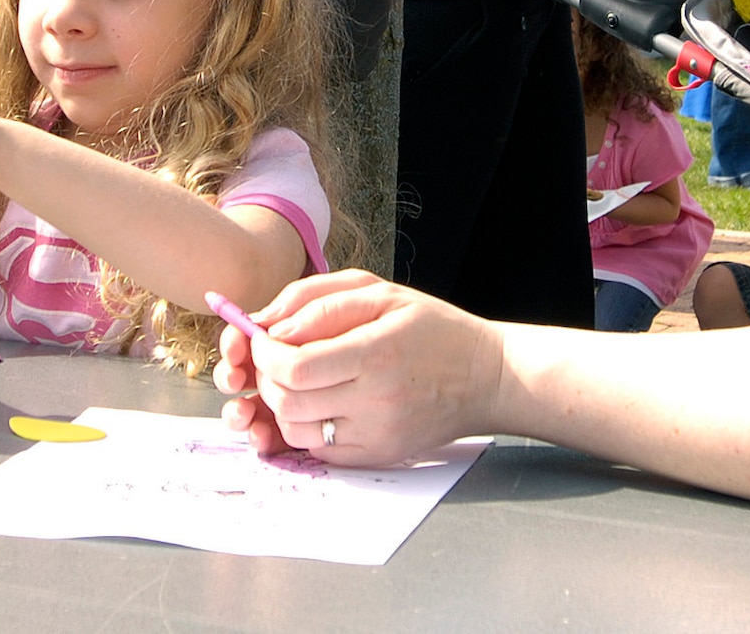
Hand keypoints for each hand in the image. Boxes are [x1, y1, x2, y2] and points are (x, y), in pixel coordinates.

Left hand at [218, 270, 503, 466]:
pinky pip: (319, 450)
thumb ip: (321, 301)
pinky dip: (307, 426)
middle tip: (276, 358)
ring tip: (299, 380)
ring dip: (282, 404)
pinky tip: (322, 403)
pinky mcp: (378, 456)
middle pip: (288, 401)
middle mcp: (374, 401)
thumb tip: (270, 325)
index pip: (294, 366)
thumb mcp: (383, 293)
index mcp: (375, 353)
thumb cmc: (433, 329)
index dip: (265, 353)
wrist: (485, 377)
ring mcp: (376, 435)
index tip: (264, 338)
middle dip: (267, 377)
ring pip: (296, 431)